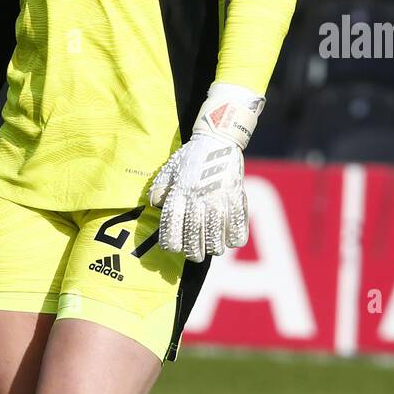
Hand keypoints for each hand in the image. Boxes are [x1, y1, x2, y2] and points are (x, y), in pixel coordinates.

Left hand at [149, 82, 263, 261]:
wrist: (218, 138)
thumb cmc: (190, 158)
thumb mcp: (168, 171)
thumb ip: (159, 190)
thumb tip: (155, 208)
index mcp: (180, 192)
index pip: (172, 227)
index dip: (171, 243)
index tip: (173, 247)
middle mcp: (198, 197)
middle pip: (194, 237)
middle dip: (192, 252)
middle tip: (194, 254)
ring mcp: (219, 197)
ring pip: (216, 237)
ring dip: (213, 247)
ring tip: (211, 248)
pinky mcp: (237, 196)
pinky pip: (238, 227)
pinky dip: (234, 238)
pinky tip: (229, 239)